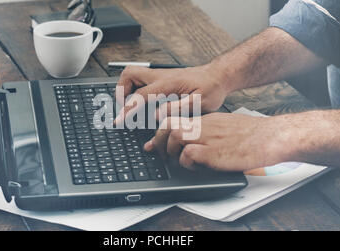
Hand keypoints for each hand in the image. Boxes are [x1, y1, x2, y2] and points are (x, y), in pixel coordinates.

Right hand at [114, 64, 229, 123]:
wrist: (218, 75)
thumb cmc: (212, 88)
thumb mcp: (200, 103)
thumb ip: (177, 109)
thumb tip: (156, 115)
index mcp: (168, 83)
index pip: (140, 95)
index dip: (128, 109)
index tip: (120, 120)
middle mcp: (161, 76)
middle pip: (129, 74)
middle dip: (121, 91)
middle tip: (125, 108)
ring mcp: (160, 75)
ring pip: (133, 75)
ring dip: (126, 90)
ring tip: (131, 107)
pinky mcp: (162, 78)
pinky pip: (142, 81)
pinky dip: (136, 90)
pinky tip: (143, 103)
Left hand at [144, 113, 288, 171]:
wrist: (270, 136)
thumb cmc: (252, 134)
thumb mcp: (225, 125)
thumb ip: (208, 130)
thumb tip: (195, 141)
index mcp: (205, 119)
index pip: (175, 120)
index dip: (160, 132)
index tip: (153, 143)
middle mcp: (204, 126)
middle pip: (169, 126)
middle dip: (158, 141)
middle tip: (158, 153)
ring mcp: (208, 138)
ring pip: (175, 137)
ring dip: (171, 151)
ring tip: (179, 160)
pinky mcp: (213, 153)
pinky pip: (189, 155)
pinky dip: (186, 162)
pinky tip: (195, 166)